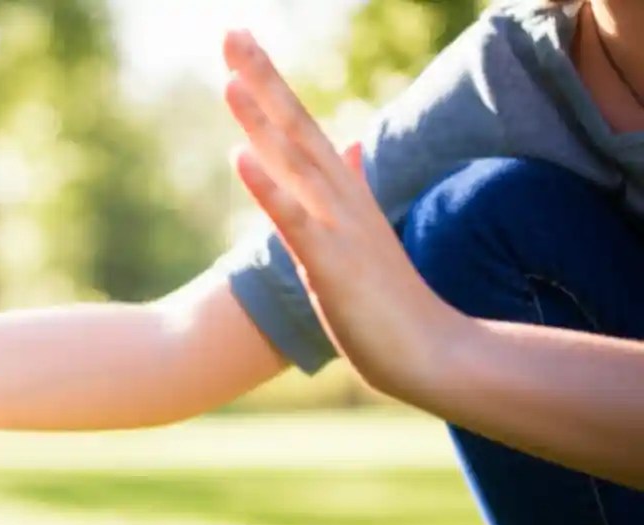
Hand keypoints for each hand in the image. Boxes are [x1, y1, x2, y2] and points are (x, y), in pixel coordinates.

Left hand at [221, 29, 465, 395]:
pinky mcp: (332, 264)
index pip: (302, 127)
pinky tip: (240, 157)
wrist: (432, 354)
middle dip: (264, 79)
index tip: (242, 46)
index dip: (271, 86)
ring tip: (229, 79)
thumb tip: (346, 146)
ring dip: (262, 121)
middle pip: (297, 127)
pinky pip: (294, 220)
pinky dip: (268, 187)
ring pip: (295, 163)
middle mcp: (342, 200)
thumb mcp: (364, 234)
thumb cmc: (392, 300)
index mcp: (344, 194)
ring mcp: (339, 229)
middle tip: (232, 32)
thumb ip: (350, 187)